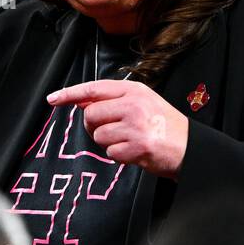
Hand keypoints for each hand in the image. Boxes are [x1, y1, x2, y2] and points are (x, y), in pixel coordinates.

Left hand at [46, 79, 189, 178]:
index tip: (52, 98)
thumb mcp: (142, 102)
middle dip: (94, 127)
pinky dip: (119, 156)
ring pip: (98, 136)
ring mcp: (135, 126)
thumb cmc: (163, 126)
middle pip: (90, 115)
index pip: (94, 89)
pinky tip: (135, 151)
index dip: (70, 93)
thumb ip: (114, 100)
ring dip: (109, 143)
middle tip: (112, 131)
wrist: (190, 147)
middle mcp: (134, 105)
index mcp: (134, 91)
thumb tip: (82, 103)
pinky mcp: (137, 147)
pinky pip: (110, 153)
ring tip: (129, 140)